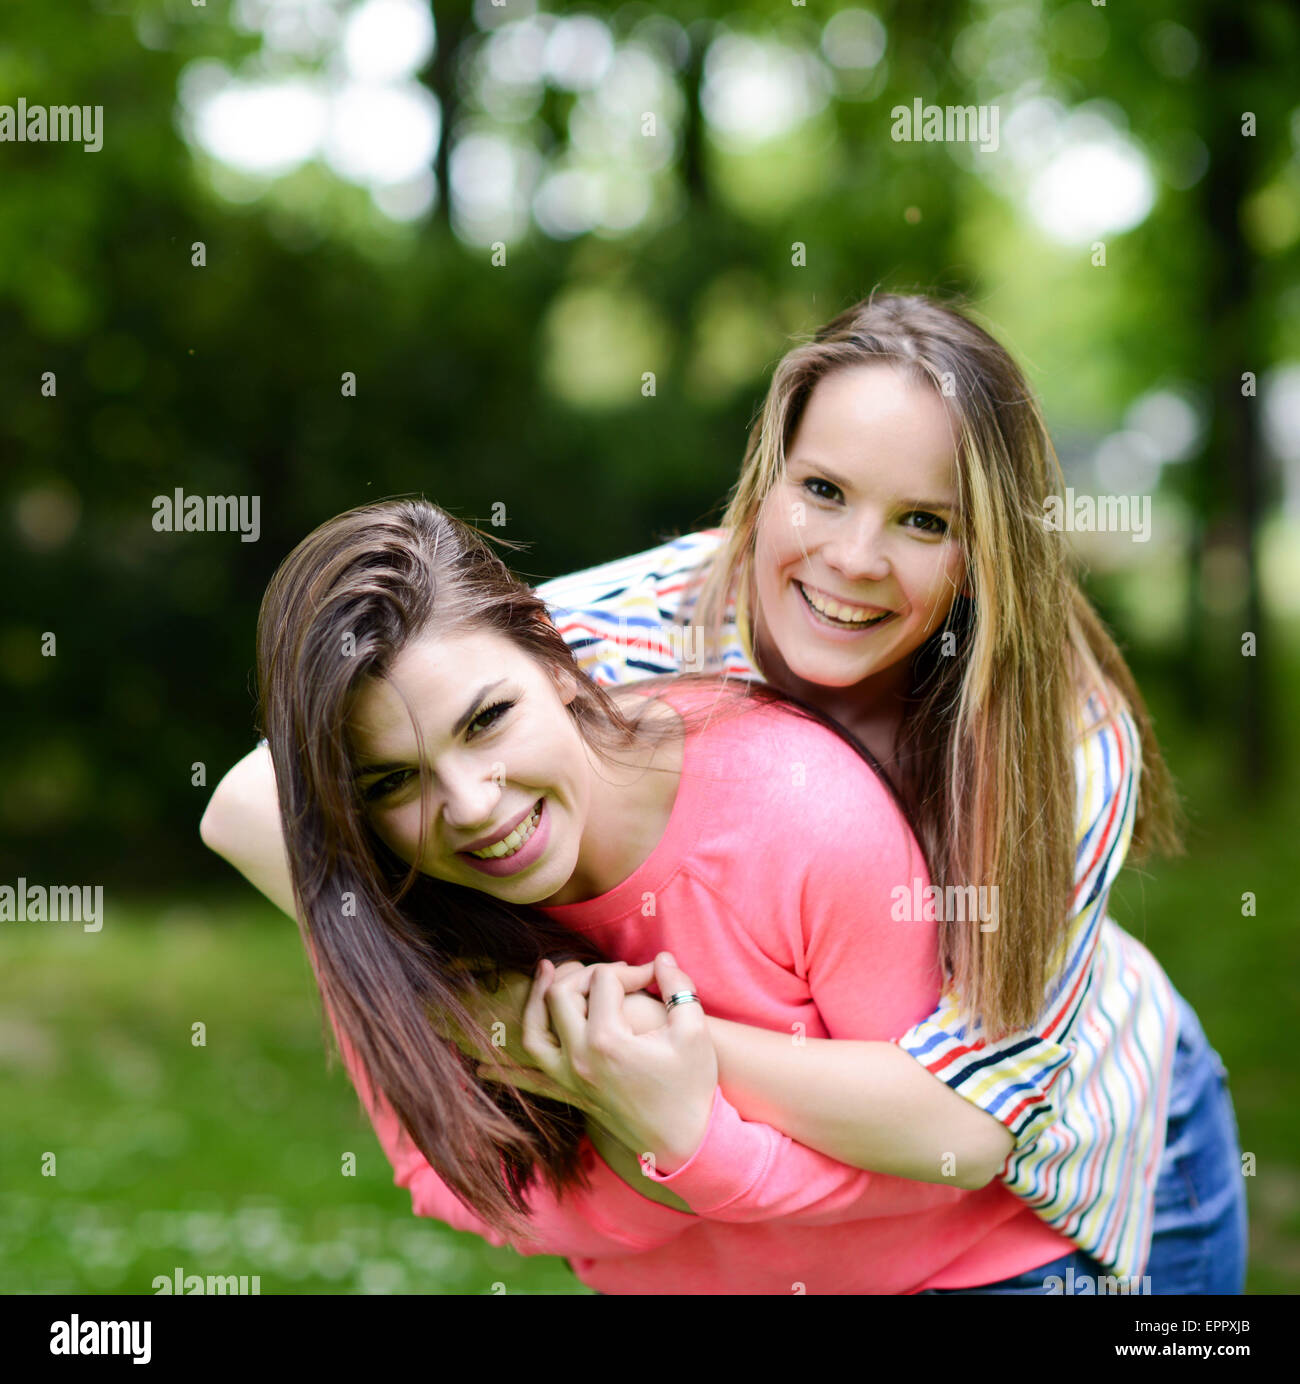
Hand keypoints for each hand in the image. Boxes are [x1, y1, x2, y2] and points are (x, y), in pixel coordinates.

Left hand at [479, 954, 716, 1172]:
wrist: (683, 1140)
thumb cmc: (691, 1084)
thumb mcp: (694, 1030)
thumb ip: (677, 987)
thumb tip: (661, 958)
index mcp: (608, 1041)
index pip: (604, 981)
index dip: (630, 969)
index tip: (652, 978)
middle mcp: (579, 1058)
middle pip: (562, 994)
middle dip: (587, 973)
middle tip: (616, 974)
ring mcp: (569, 1076)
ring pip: (536, 1025)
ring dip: (542, 994)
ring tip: (550, 969)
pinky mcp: (568, 1088)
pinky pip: (535, 1055)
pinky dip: (534, 1027)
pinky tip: (542, 1009)